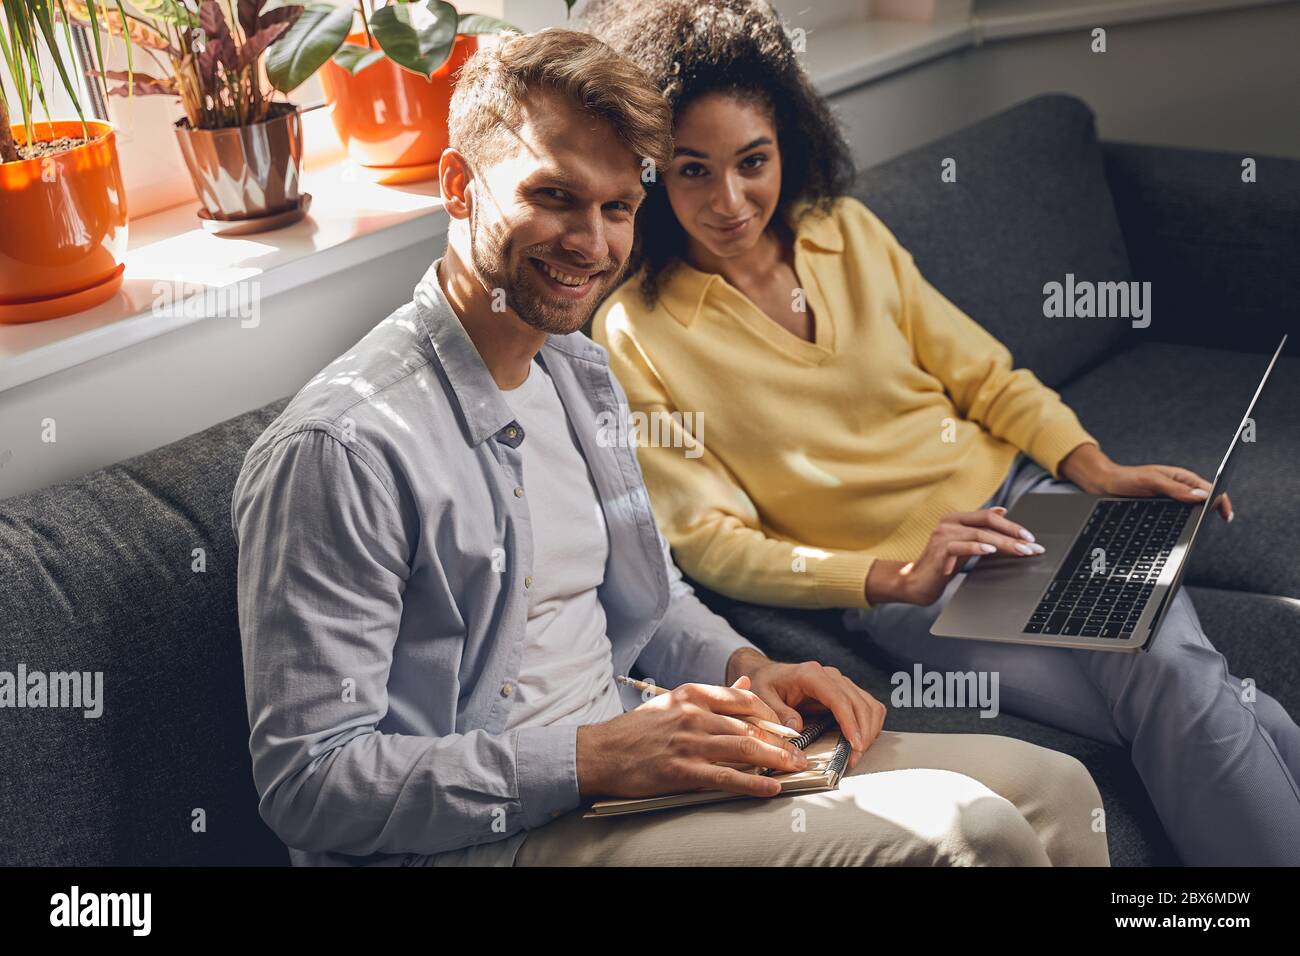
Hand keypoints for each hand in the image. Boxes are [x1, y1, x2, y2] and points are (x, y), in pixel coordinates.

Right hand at [575, 676, 808, 798]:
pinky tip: (771, 787)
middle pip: (750, 725)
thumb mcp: (673, 701)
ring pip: (744, 749)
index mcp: (692, 694)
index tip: (787, 728)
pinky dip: (754, 783)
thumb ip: (712, 694)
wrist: (601, 752)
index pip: (745, 699)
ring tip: (795, 769)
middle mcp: (694, 715)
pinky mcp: (683, 771)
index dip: (772, 715)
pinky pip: (727, 777)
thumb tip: (744, 683)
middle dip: (781, 741)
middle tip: (801, 753)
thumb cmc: (637, 729)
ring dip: (776, 760)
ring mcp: (689, 743)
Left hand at [726, 648, 885, 769]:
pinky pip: (866, 707)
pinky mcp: (845, 692)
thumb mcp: (762, 697)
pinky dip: (869, 725)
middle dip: (862, 733)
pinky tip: (860, 741)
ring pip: (868, 705)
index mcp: (811, 675)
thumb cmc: (765, 683)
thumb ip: (778, 712)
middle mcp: (830, 676)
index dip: (850, 723)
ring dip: (869, 730)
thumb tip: (797, 729)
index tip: (854, 744)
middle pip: (859, 704)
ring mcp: (840, 683)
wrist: (768, 674)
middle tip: (855, 757)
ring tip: (858, 753)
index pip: (839, 699)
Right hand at [865, 507, 1043, 606]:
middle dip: (1013, 536)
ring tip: (1021, 551)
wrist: (916, 582)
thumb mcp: (965, 544)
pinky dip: (977, 548)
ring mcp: (942, 535)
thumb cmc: (942, 564)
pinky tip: (991, 551)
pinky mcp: (938, 550)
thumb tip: (1002, 511)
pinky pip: (961, 546)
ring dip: (1003, 544)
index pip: (989, 517)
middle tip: (1033, 547)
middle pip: (987, 524)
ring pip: (979, 535)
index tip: (1031, 538)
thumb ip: (980, 529)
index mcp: (956, 518)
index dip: (1012, 526)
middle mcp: (949, 522)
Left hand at [1059, 443, 1232, 520]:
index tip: (1226, 514)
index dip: (1221, 501)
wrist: (1106, 484)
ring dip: (1201, 518)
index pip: (1211, 489)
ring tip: (1206, 526)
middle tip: (1223, 520)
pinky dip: (1187, 522)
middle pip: (1206, 502)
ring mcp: (1174, 500)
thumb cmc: (1128, 478)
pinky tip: (1188, 529)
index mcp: (1183, 478)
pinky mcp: (1164, 509)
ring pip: (1194, 511)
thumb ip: (1176, 489)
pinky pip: (1181, 516)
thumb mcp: (1152, 481)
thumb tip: (1202, 497)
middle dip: (1215, 511)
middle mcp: (1181, 489)